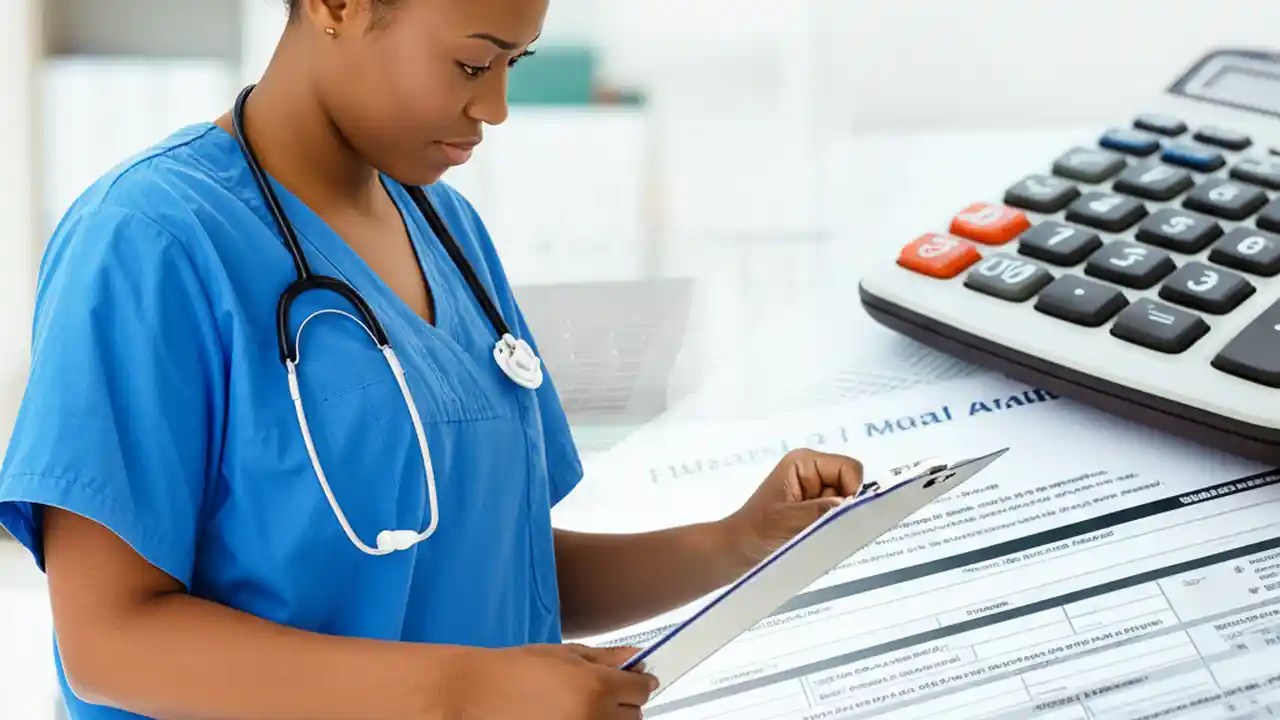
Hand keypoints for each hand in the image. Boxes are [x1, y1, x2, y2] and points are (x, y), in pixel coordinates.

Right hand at [447, 643, 657, 718]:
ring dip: (609, 719)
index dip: (637, 682)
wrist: (478, 695)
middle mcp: (594, 717)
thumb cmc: (516, 670)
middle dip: (623, 702)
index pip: (642, 689)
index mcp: (597, 686)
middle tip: (599, 693)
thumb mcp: (564, 654)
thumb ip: (606, 657)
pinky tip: (569, 716)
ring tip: (579, 707)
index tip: (632, 681)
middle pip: (635, 715)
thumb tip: (636, 658)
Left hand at [723, 449, 863, 563]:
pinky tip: (815, 539)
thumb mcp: (789, 521)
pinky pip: (837, 517)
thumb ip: (822, 511)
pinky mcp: (814, 511)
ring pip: (846, 504)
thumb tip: (852, 505)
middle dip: (843, 508)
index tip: (841, 515)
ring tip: (812, 534)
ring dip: (836, 522)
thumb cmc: (756, 532)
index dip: (853, 490)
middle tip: (820, 527)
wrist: (736, 553)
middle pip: (850, 485)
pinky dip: (832, 529)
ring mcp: (814, 493)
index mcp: (804, 462)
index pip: (849, 468)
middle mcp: (812, 473)